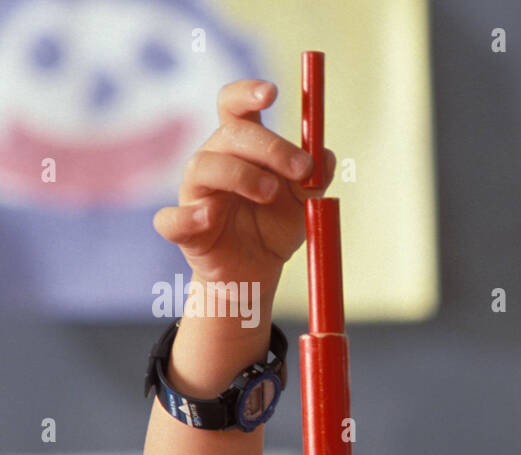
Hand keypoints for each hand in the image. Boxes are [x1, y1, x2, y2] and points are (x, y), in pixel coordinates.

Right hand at [153, 79, 336, 288]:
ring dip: (241, 175)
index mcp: (241, 150)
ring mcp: (195, 194)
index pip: (235, 108)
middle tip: (301, 169)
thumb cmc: (275, 229)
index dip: (247, 94)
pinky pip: (171, 219)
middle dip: (269, 147)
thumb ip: (314, 180)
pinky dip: (187, 216)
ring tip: (271, 193)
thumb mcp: (304, 204)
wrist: (256, 273)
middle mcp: (213, 163)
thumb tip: (327, 156)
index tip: (272, 92)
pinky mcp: (184, 230)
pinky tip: (208, 217)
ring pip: (203, 166)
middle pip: (229, 135)